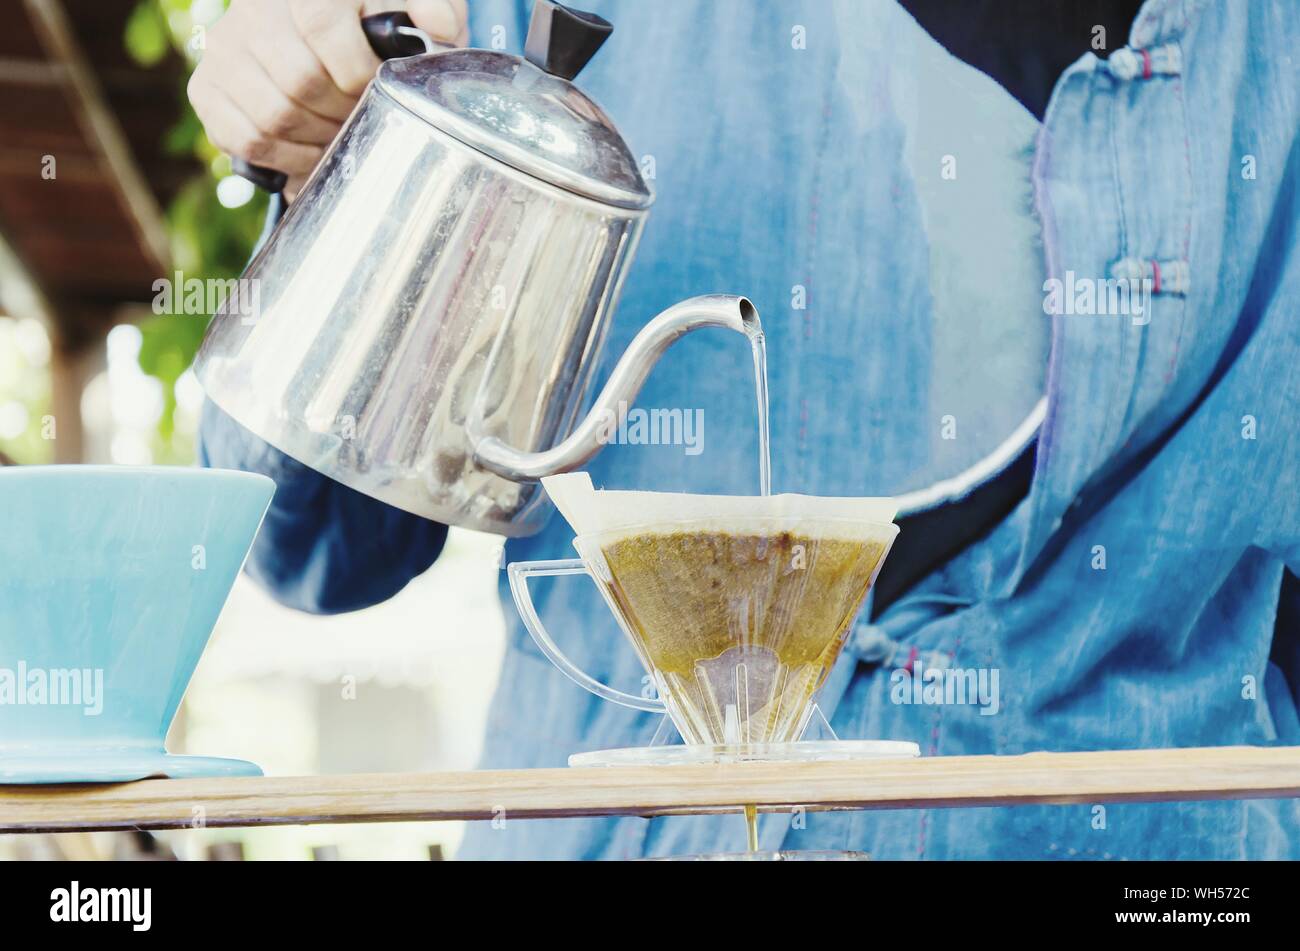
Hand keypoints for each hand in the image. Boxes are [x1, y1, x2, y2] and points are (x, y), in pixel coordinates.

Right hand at [188, 0, 467, 198]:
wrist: (328, 41)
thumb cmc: (380, 31)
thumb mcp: (413, 11)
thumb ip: (433, 10)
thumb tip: (440, 27)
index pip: (321, 22)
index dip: (356, 69)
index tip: (378, 88)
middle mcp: (255, 9)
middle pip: (298, 80)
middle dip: (342, 113)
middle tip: (361, 119)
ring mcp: (225, 49)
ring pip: (271, 115)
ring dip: (317, 141)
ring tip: (340, 136)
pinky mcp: (206, 87)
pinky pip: (244, 138)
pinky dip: (285, 158)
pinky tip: (311, 152)